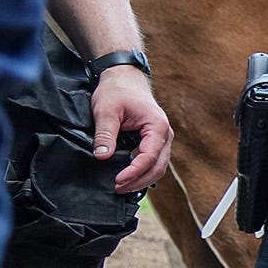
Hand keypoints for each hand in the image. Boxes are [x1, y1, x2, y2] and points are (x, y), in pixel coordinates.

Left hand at [90, 64, 171, 190]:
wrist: (124, 78)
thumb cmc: (117, 91)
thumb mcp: (106, 111)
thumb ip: (105, 135)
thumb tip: (102, 157)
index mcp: (157, 126)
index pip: (149, 157)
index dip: (134, 172)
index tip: (117, 180)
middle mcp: (165, 135)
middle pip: (158, 167)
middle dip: (139, 181)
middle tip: (117, 189)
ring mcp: (162, 139)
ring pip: (158, 167)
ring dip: (142, 179)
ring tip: (121, 186)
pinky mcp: (155, 141)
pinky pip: (153, 162)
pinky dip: (142, 172)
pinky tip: (128, 177)